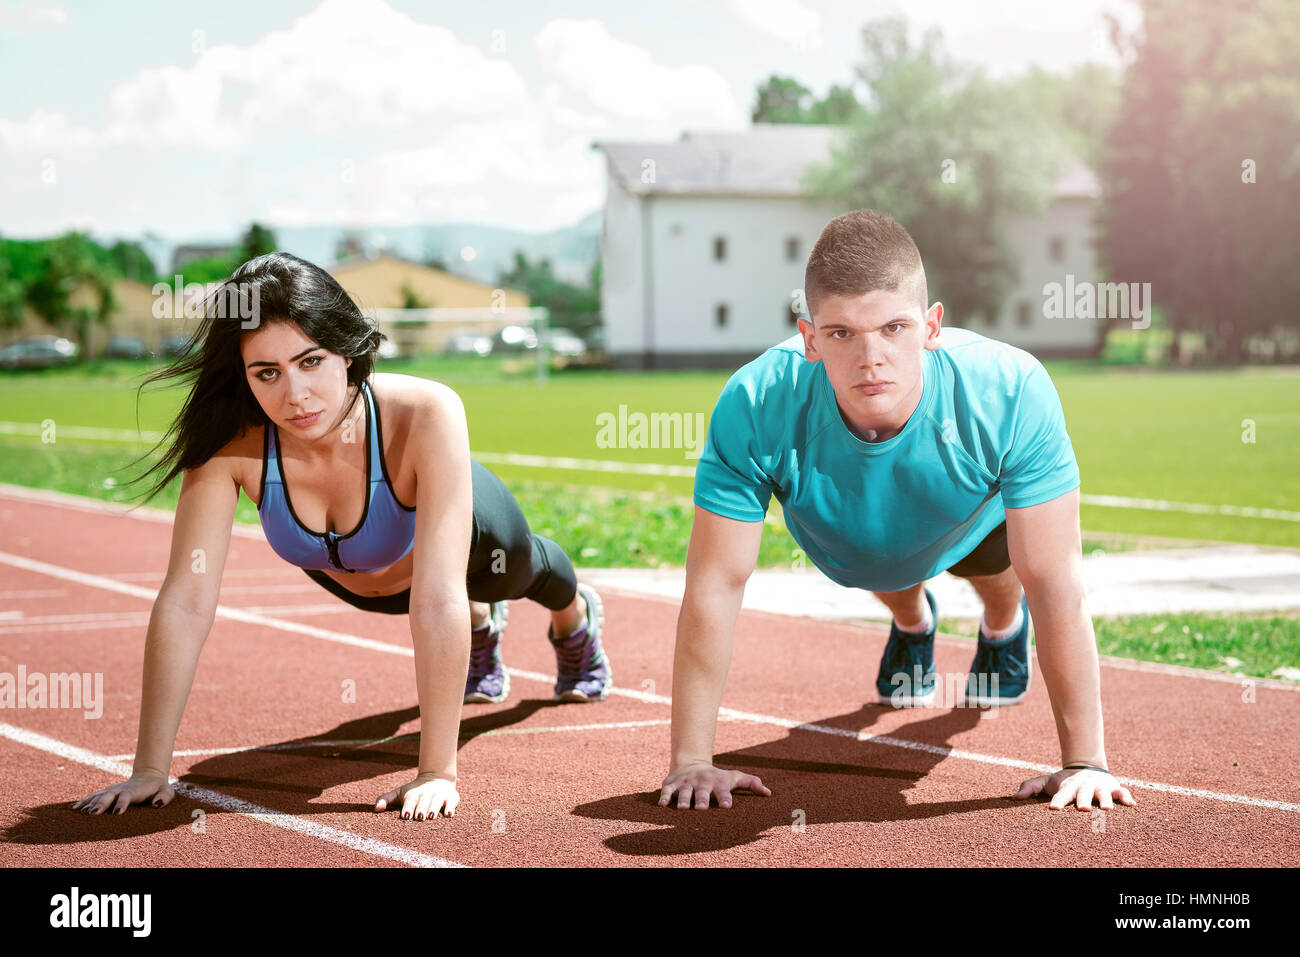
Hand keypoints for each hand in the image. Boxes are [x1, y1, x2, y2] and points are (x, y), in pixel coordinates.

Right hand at [71, 770, 174, 815]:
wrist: (149, 776)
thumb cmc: (158, 788)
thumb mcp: (167, 791)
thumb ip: (164, 797)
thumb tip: (157, 804)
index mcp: (134, 790)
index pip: (127, 796)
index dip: (122, 803)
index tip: (117, 813)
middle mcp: (120, 789)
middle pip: (108, 796)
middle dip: (100, 804)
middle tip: (92, 814)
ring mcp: (111, 790)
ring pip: (98, 796)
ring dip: (89, 804)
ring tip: (80, 812)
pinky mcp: (106, 792)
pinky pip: (92, 796)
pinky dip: (83, 801)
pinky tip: (73, 808)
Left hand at [374, 773, 458, 819]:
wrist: (436, 777)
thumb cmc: (414, 791)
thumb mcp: (399, 793)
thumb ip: (386, 800)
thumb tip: (375, 809)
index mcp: (413, 794)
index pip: (410, 800)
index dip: (408, 807)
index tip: (405, 815)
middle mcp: (426, 794)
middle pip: (424, 801)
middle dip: (421, 809)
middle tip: (419, 817)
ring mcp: (439, 795)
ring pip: (437, 802)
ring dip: (434, 809)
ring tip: (431, 816)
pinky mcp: (451, 797)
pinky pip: (451, 802)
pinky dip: (450, 808)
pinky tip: (449, 814)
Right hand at [658, 763, 771, 809]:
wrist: (691, 763)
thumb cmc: (717, 777)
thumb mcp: (733, 777)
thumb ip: (751, 783)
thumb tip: (769, 793)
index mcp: (717, 783)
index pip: (723, 791)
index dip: (725, 798)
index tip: (727, 806)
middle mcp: (701, 782)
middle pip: (701, 792)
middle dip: (701, 800)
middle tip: (701, 808)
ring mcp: (685, 783)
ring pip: (683, 792)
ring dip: (683, 800)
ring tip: (683, 808)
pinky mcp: (670, 784)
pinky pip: (666, 791)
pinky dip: (663, 797)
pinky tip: (662, 806)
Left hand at [1014, 768, 1136, 809]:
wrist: (1084, 767)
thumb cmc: (1064, 782)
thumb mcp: (1047, 783)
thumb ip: (1031, 787)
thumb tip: (1014, 796)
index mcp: (1068, 787)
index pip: (1061, 795)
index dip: (1058, 801)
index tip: (1054, 808)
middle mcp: (1084, 787)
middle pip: (1084, 795)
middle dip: (1084, 800)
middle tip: (1083, 808)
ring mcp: (1100, 787)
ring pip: (1104, 794)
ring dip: (1106, 800)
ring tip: (1107, 808)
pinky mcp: (1114, 788)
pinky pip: (1122, 792)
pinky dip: (1126, 797)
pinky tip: (1132, 804)